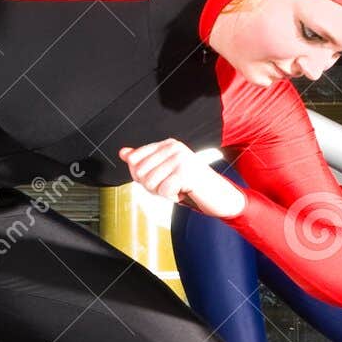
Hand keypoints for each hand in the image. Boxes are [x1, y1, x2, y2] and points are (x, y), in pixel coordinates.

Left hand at [118, 141, 244, 218]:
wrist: (218, 195)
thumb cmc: (191, 184)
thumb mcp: (165, 171)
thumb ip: (144, 161)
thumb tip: (123, 153)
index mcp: (167, 144)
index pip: (134, 159)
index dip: (141, 176)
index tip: (160, 178)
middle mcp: (174, 147)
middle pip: (139, 172)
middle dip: (151, 186)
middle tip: (170, 185)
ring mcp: (180, 158)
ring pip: (149, 183)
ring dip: (162, 192)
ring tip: (178, 188)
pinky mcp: (185, 172)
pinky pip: (162, 190)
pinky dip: (171, 197)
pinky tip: (184, 191)